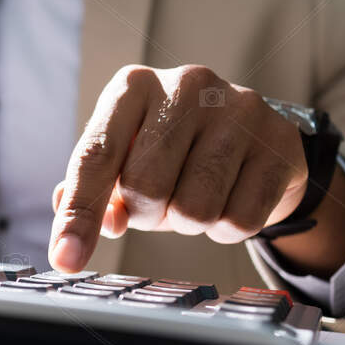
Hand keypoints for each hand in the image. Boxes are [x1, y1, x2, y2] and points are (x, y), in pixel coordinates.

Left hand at [48, 64, 344, 274]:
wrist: (254, 138)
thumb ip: (94, 192)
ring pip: (194, 209)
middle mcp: (186, 85)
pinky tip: (231, 198)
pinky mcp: (278, 142)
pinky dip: (227, 229)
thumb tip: (95, 227)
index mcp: (133, 85)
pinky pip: (239, 221)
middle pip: (145, 187)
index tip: (65, 259)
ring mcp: (238, 109)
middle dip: (147, 213)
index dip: (78, 215)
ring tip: (196, 195)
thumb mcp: (125, 163)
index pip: (95, 157)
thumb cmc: (174, 154)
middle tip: (162, 200)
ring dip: (187, 223)